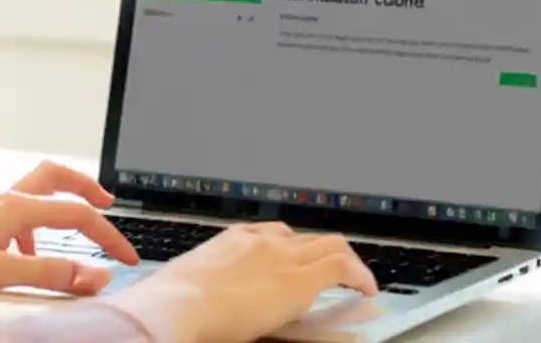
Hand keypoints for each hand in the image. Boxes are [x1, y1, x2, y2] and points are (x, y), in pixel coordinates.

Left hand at [0, 162, 138, 296]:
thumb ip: (49, 271)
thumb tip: (95, 274)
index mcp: (16, 208)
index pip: (78, 214)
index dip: (109, 236)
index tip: (128, 260)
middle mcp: (4, 199)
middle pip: (56, 176)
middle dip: (86, 187)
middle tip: (107, 203)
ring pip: (35, 190)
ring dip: (59, 204)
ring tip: (70, 234)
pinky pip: (13, 210)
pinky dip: (31, 225)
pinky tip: (23, 252)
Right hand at [111, 222, 377, 342]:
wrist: (178, 305)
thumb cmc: (174, 302)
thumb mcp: (196, 282)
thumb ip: (214, 282)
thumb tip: (212, 298)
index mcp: (234, 239)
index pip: (274, 234)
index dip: (293, 248)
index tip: (297, 260)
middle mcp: (263, 241)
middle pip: (307, 237)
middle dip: (325, 252)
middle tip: (336, 270)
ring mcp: (283, 257)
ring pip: (331, 245)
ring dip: (347, 261)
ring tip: (356, 279)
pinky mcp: (300, 281)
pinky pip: (341, 267)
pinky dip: (359, 275)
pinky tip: (366, 288)